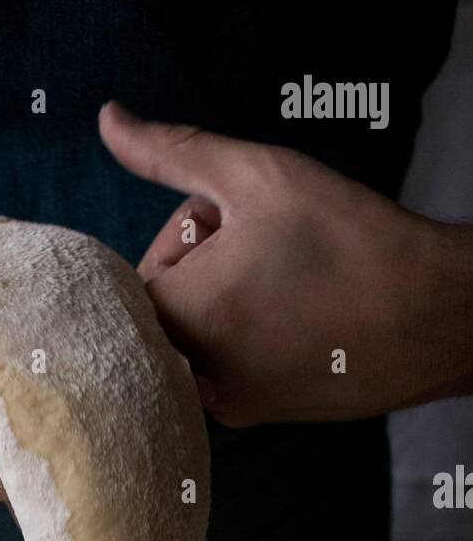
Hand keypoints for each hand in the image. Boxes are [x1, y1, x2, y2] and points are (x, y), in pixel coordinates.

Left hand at [99, 102, 472, 427]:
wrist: (431, 318)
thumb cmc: (348, 243)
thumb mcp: (257, 176)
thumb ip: (172, 153)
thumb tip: (109, 122)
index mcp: (178, 317)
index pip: (137, 271)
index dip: (185, 239)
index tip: (234, 228)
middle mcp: (190, 374)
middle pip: (163, 307)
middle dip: (202, 269)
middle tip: (269, 251)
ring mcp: (223, 405)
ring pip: (195, 335)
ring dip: (225, 302)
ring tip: (286, 285)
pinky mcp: (256, 418)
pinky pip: (224, 367)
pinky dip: (248, 337)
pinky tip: (296, 317)